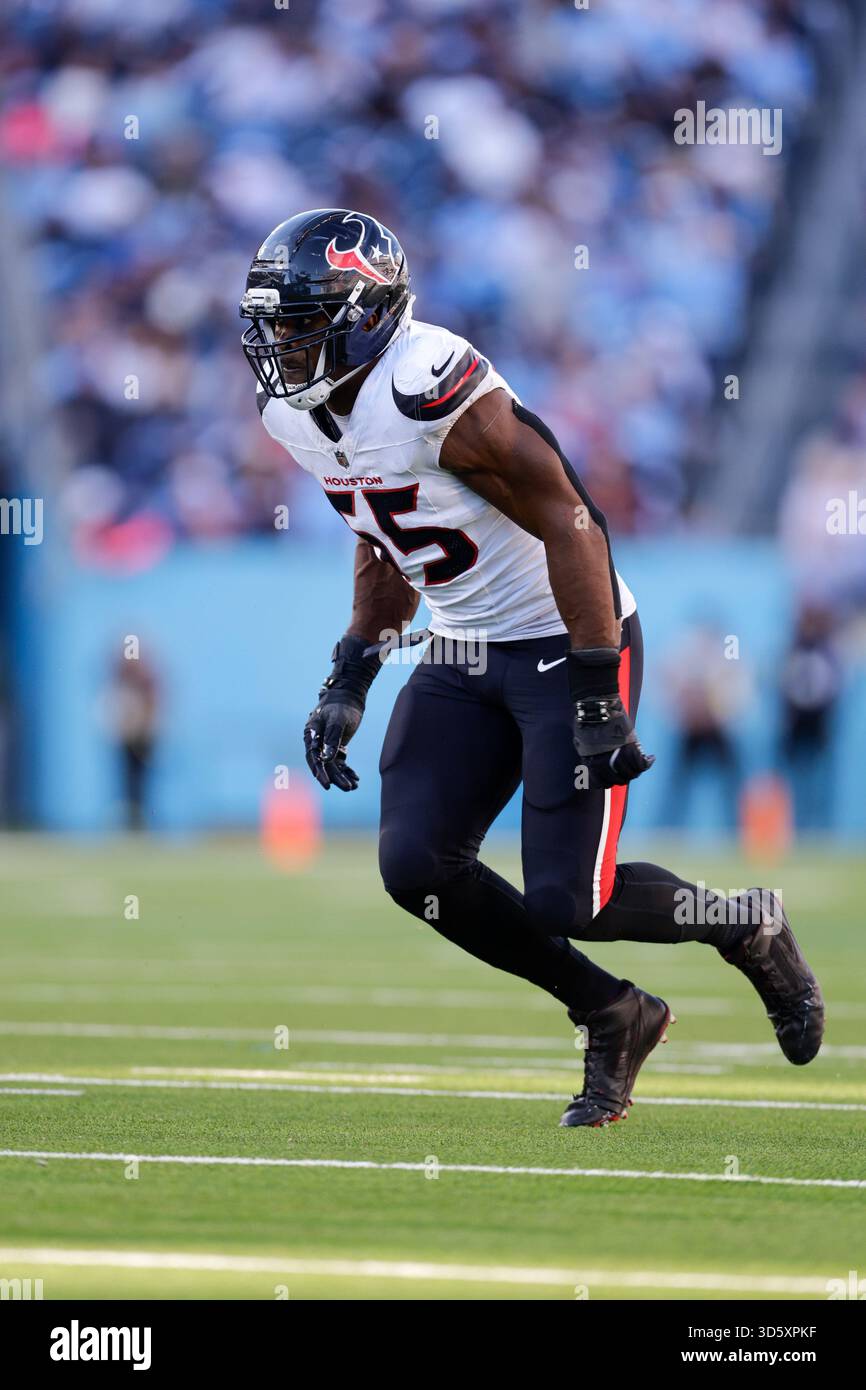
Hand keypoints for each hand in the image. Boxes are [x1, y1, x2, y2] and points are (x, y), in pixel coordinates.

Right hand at [303, 634, 380, 791]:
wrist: (350, 697)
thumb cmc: (342, 706)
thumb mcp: (338, 720)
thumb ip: (332, 738)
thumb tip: (326, 759)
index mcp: (311, 733)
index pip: (312, 757)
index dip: (319, 771)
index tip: (327, 784)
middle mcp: (316, 741)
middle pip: (323, 764)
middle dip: (334, 777)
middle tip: (347, 788)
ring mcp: (325, 745)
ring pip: (331, 765)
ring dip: (342, 776)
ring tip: (353, 786)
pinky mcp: (335, 747)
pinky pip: (339, 763)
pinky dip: (347, 771)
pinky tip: (356, 779)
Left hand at [568, 647, 654, 790]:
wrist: (596, 704)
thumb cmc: (587, 718)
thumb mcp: (581, 740)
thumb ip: (587, 753)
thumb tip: (590, 762)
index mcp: (590, 761)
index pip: (598, 783)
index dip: (605, 783)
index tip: (611, 779)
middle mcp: (604, 762)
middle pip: (617, 781)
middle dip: (622, 778)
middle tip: (628, 772)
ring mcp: (617, 754)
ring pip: (631, 774)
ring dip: (636, 772)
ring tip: (639, 766)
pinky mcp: (630, 745)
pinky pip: (642, 762)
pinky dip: (648, 762)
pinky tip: (651, 758)